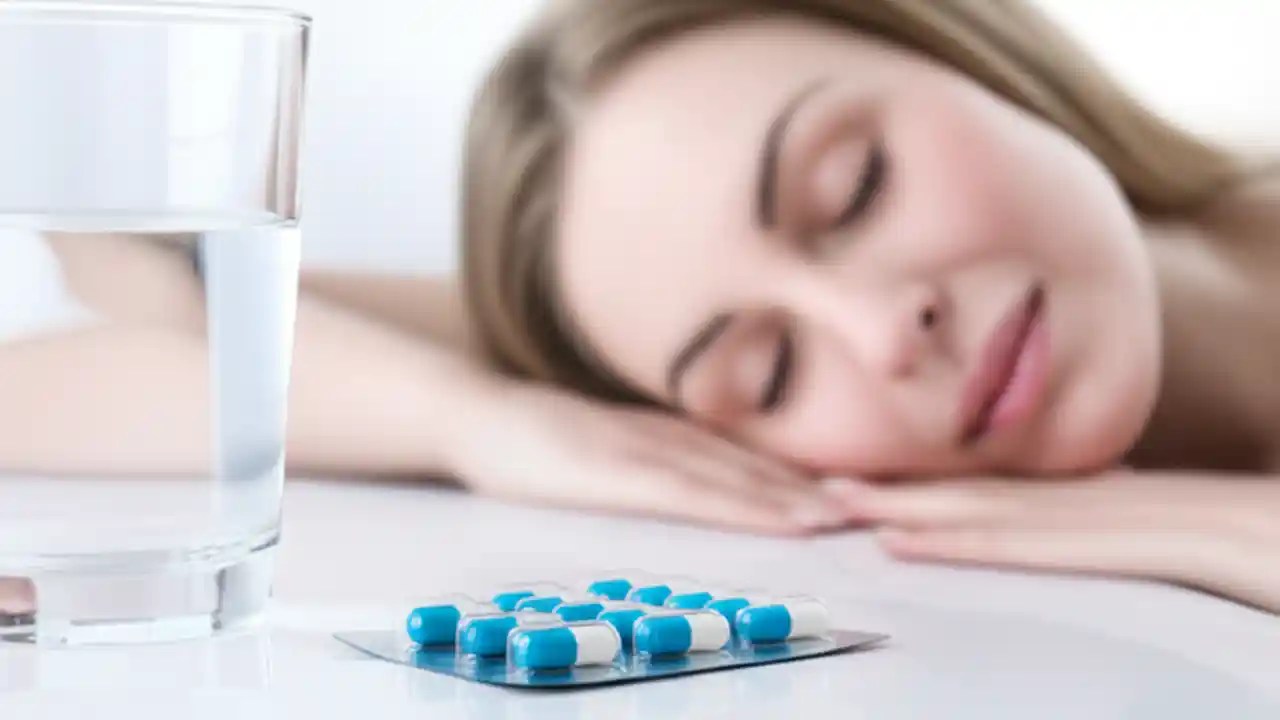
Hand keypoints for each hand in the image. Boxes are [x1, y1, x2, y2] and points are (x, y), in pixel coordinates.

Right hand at [451, 382, 856, 534]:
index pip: (738, 453)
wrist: (471, 412)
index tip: (843, 488)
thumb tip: (692, 469)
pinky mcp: (615, 473)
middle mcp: (661, 435)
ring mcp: (640, 451)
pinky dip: (743, 507)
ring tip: (840, 517)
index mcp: (658, 429)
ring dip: (789, 499)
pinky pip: (692, 494)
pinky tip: (780, 519)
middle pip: (747, 465)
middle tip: (867, 506)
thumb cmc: (528, 433)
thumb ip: (642, 448)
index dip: (792, 473)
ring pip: (731, 478)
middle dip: (806, 489)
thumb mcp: (596, 437)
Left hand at [830, 471, 1279, 612]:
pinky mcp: (1153, 541)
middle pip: (989, 493)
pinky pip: (1042, 542)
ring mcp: (1132, 517)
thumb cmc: (1279, 551)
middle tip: (824, 486)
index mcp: (1127, 504)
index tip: (875, 491)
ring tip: (838, 501)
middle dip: (904, 490)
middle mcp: (1115, 501)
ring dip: (910, 506)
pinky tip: (907, 539)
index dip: (939, 491)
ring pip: (999, 509)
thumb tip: (1105, 526)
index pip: (1015, 498)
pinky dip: (967, 540)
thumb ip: (1147, 537)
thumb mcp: (1204, 547)